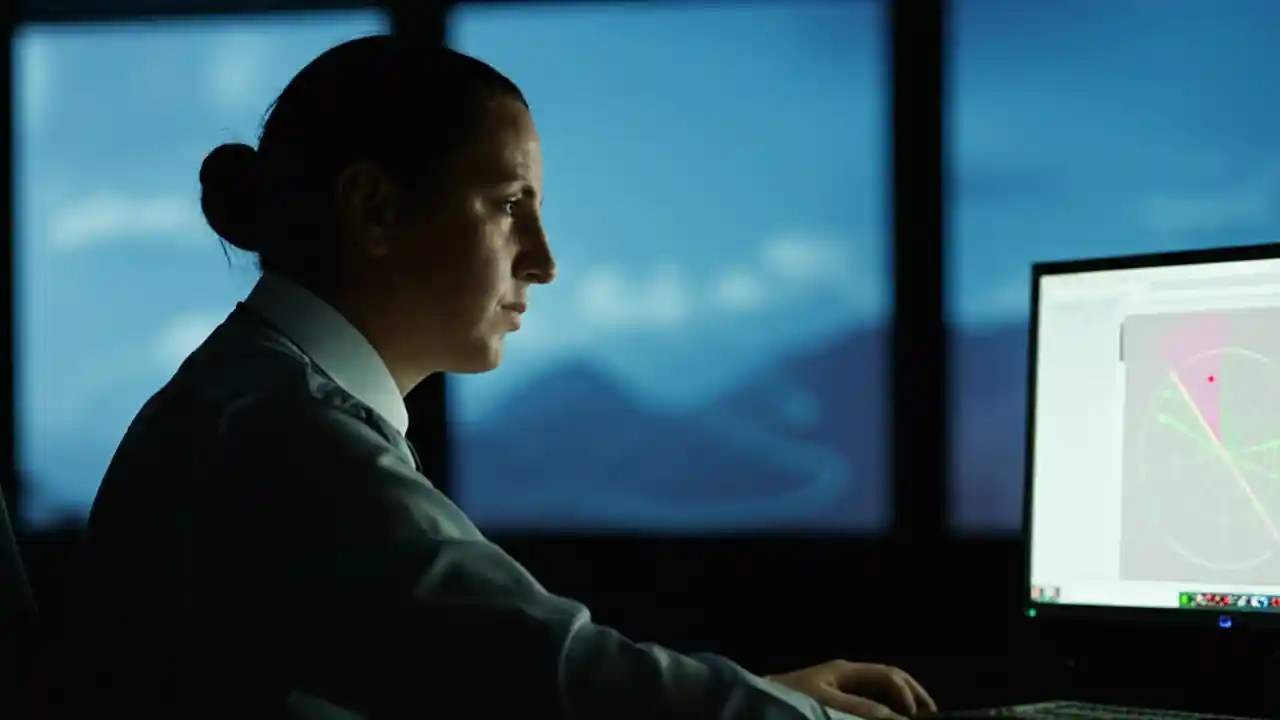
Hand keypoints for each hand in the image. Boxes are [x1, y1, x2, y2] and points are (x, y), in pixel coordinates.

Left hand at [765, 660, 936, 718]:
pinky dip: (882, 709)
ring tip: (914, 719)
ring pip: (879, 691)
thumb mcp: (825, 705)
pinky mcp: (831, 701)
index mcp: (845, 670)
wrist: (754, 705)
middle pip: (888, 679)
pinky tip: (888, 719)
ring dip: (899, 703)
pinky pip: (865, 701)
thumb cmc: (786, 700)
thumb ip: (860, 709)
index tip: (917, 717)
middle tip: (931, 715)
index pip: (888, 675)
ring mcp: (838, 687)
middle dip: (911, 695)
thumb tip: (895, 717)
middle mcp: (845, 675)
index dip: (907, 694)